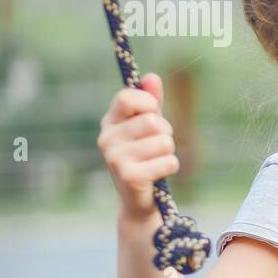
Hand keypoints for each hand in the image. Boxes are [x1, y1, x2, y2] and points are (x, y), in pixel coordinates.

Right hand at [96, 73, 178, 219]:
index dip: (148, 102)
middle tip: (157, 146)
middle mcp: (106, 138)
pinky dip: (171, 167)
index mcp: (109, 122)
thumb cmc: (145, 157)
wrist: (138, 201)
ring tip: (156, 161)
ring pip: (164, 142)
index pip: (126, 97)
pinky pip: (168, 161)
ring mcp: (115, 158)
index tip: (153, 112)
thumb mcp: (147, 127)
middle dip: (166, 132)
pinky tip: (158, 174)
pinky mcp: (129, 176)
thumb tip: (152, 77)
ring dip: (169, 152)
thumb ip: (151, 102)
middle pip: (152, 122)